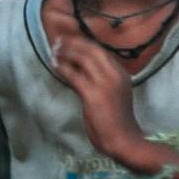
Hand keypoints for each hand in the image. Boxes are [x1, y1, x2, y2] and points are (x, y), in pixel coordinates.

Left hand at [43, 17, 162, 170]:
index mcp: (121, 73)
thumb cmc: (117, 120)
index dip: (83, 43)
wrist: (124, 139)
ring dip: (66, 52)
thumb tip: (81, 68)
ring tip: (53, 50)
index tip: (70, 39)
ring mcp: (104, 83)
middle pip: (91, 50)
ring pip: (82, 58)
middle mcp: (115, 74)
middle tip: (58, 40)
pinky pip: (74, 76)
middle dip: (73, 42)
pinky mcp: (93, 95)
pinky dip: (63, 68)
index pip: (101, 51)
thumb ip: (102, 79)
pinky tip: (55, 65)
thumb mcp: (114, 93)